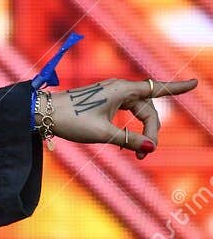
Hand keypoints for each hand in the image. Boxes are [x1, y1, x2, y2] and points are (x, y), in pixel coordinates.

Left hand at [46, 77, 197, 159]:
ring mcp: (110, 94)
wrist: (43, 113)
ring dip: (141, 132)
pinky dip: (129, 128)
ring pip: (137, 112)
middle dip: (151, 131)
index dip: (176, 88)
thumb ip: (129, 140)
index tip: (195, 84)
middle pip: (147, 109)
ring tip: (137, 154)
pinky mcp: (103, 101)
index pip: (156, 88)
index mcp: (121, 90)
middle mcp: (118, 88)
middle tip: (144, 155)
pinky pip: (125, 113)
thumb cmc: (71, 120)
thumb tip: (152, 146)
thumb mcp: (102, 133)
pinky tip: (127, 144)